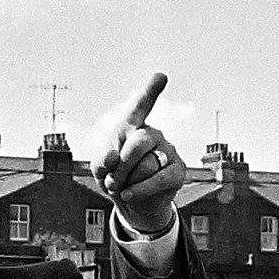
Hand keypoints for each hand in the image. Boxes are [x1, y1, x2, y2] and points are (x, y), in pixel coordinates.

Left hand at [95, 72, 185, 234]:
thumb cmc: (114, 178)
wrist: (131, 203)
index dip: (151, 91)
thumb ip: (103, 160)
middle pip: (138, 143)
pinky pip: (158, 179)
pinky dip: (139, 190)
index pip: (141, 106)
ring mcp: (168, 151)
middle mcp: (153, 134)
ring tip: (122, 187)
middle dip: (121, 166)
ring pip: (146, 165)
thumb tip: (114, 157)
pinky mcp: (178, 171)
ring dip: (127, 181)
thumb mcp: (100, 168)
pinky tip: (129, 195)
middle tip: (112, 180)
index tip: (161, 76)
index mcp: (132, 127)